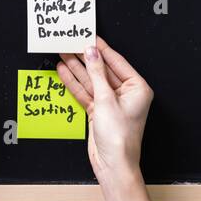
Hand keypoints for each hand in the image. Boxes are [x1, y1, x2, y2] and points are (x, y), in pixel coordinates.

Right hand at [56, 38, 153, 189]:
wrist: (113, 165)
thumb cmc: (120, 137)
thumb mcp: (106, 99)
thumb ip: (96, 73)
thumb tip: (91, 52)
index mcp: (137, 87)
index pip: (116, 61)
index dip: (101, 48)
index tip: (89, 35)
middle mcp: (125, 93)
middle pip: (102, 70)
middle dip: (85, 57)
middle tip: (71, 42)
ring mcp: (111, 102)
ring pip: (91, 80)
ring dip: (77, 68)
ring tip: (63, 52)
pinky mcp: (98, 111)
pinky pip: (85, 92)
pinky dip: (74, 83)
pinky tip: (64, 71)